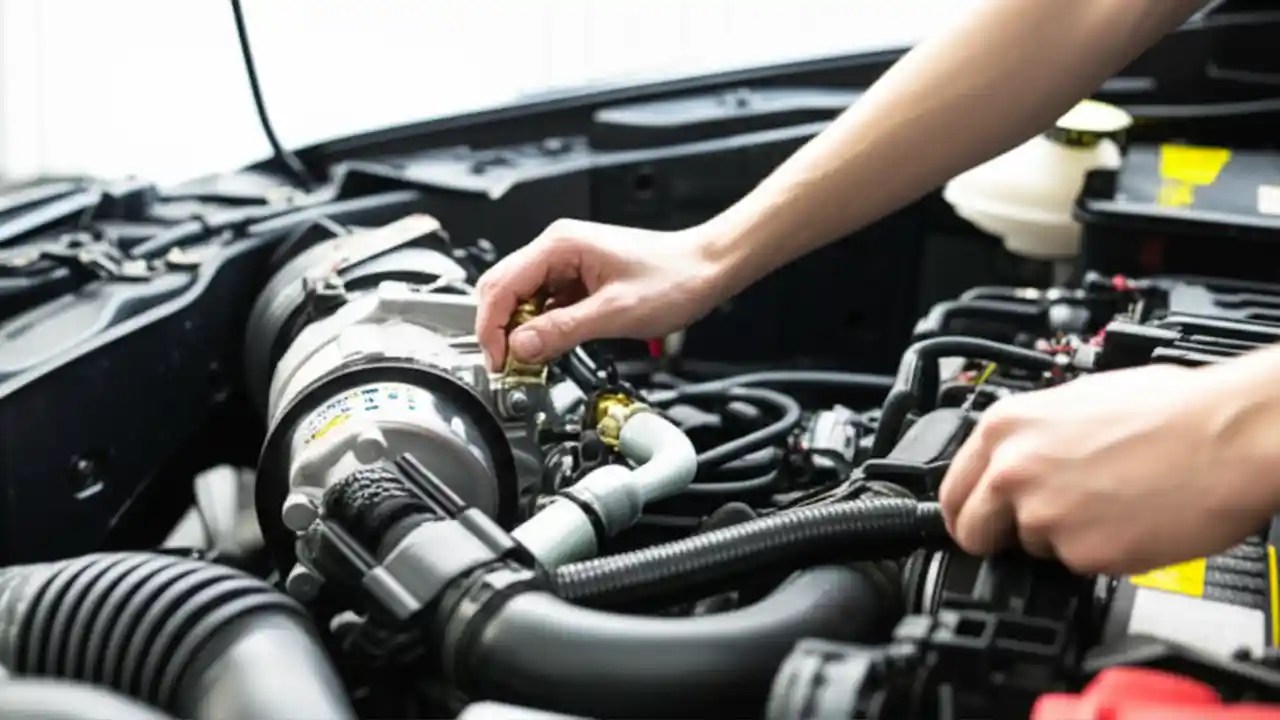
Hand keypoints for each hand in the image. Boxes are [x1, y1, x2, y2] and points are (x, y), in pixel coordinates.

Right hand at [474, 219, 724, 369]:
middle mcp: (557, 247)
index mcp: (559, 245)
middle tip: (508, 365)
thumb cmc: (674, 278)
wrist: (706, 268)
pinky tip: (550, 345)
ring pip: (522, 298)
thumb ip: (562, 330)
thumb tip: (521, 347)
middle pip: (503, 289)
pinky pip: (545, 302)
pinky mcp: (578, 277)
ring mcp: (567, 262)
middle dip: (500, 329)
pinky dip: (541, 326)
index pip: (501, 286)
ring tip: (531, 360)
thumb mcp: (614, 313)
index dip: (492, 328)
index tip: (499, 360)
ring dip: (521, 329)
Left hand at [938, 363, 1274, 574]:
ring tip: (1108, 505)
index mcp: (1006, 427)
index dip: (968, 512)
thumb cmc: (1174, 410)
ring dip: (1062, 538)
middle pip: (973, 533)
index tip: (977, 522)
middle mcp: (1014, 472)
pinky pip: (1078, 565)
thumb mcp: (1077, 403)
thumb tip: (1017, 460)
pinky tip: (1129, 522)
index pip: (952, 491)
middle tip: (1036, 530)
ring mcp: (1044, 516)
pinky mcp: (1083, 554)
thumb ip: (1033, 438)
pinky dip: (1101, 552)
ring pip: (1033, 549)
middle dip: (1000, 538)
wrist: (1230, 435)